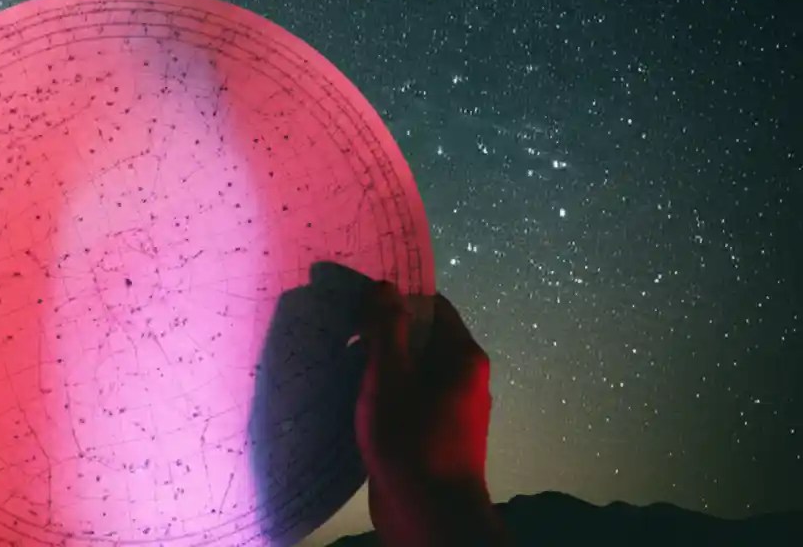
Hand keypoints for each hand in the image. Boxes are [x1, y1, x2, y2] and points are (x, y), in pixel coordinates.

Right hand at [354, 282, 506, 545]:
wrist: (430, 517)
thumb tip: (385, 286)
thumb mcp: (390, 377)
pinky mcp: (433, 434)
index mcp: (464, 358)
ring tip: (338, 358)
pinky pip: (407, 398)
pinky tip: (350, 396)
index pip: (432, 306)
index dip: (396, 296)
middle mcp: (464, 379)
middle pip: (421, 338)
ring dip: (378, 364)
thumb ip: (386, 329)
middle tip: (339, 325)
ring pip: (411, 371)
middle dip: (381, 330)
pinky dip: (383, 392)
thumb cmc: (412, 441)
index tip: (358, 295)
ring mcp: (450, 409)